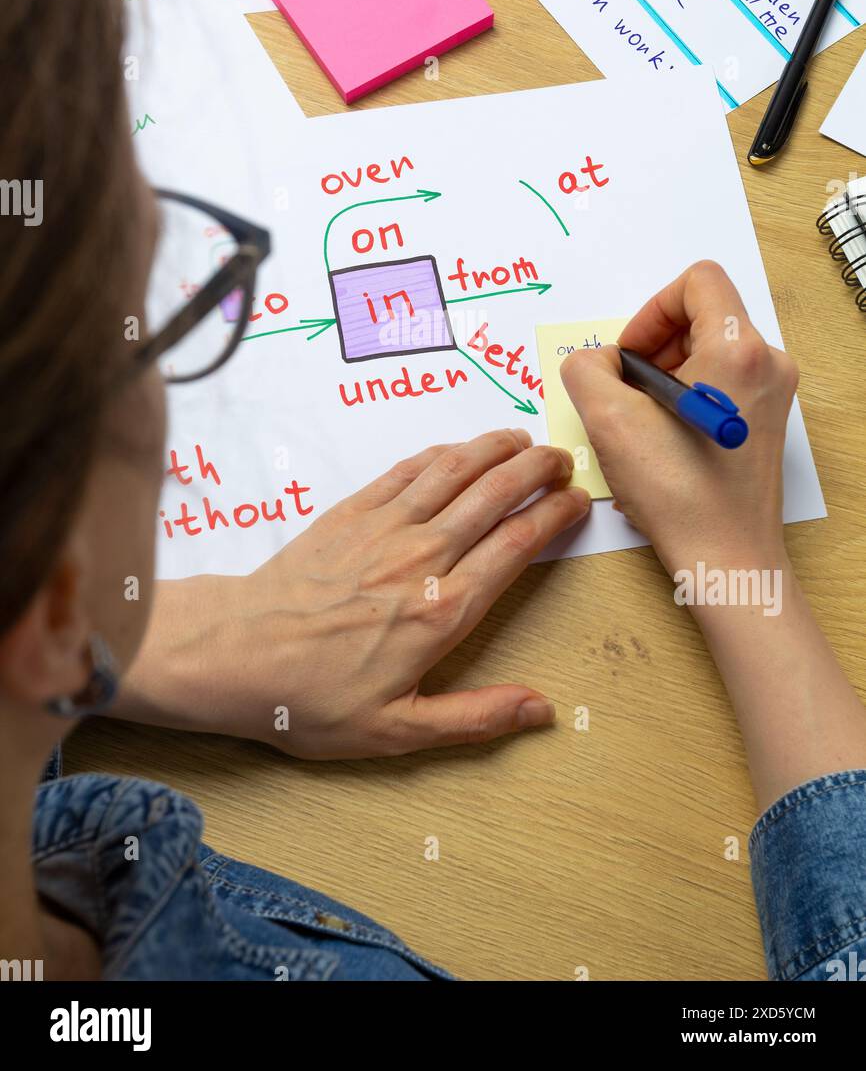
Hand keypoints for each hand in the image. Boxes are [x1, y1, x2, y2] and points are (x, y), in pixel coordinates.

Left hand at [116, 429, 589, 757]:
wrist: (235, 654)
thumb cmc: (312, 700)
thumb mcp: (398, 731)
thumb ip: (476, 717)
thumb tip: (542, 710)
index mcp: (445, 610)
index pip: (518, 543)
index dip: (557, 515)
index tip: (580, 501)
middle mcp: (423, 557)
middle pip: (496, 493)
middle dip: (539, 468)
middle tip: (563, 459)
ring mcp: (385, 527)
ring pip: (456, 470)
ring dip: (496, 448)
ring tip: (524, 439)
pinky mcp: (351, 511)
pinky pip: (409, 469)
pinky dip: (443, 453)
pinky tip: (460, 449)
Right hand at [560, 261, 798, 576]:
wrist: (725, 557)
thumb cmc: (680, 494)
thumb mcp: (608, 419)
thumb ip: (588, 368)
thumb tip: (598, 362)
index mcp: (739, 350)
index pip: (697, 281)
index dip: (651, 310)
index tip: (629, 356)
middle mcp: (767, 364)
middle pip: (701, 317)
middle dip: (653, 348)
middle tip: (625, 392)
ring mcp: (772, 395)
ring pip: (707, 354)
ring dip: (662, 377)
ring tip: (639, 423)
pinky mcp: (765, 422)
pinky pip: (718, 386)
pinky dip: (681, 400)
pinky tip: (659, 443)